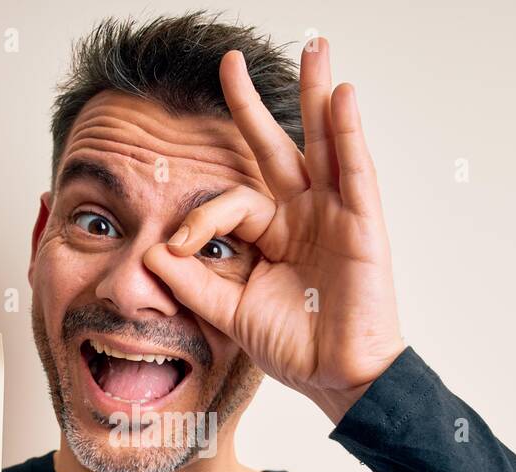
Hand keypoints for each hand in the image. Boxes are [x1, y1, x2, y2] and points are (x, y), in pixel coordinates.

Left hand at [142, 37, 404, 424]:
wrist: (337, 378)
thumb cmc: (296, 347)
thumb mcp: (230, 312)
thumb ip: (193, 284)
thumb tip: (151, 253)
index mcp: (274, 233)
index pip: (231, 203)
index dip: (201, 220)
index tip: (179, 248)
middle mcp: (305, 215)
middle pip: (279, 147)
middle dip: (256, 104)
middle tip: (234, 59)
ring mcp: (336, 215)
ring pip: (324, 144)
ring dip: (318, 95)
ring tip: (315, 48)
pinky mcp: (364, 225)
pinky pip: (356, 172)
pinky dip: (350, 134)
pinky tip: (342, 97)